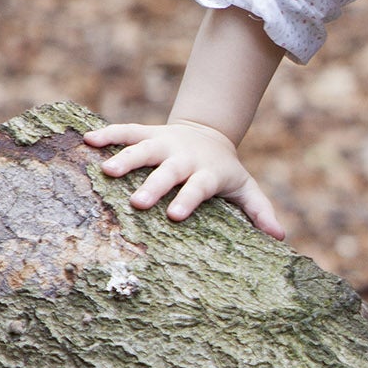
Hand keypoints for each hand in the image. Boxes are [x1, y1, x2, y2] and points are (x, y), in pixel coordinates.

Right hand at [83, 119, 288, 238]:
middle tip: (138, 203)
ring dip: (126, 159)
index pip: (199, 187)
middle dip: (154, 186)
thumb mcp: (244, 188)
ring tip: (106, 172)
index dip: (188, 200)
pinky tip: (87, 141)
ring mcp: (164, 143)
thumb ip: (259, 211)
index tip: (175, 216)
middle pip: (168, 171)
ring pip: (144, 149)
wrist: (209, 134)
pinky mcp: (148, 133)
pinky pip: (127, 131)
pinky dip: (109, 134)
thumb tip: (279, 236)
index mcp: (206, 173)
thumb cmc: (224, 171)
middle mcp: (184, 157)